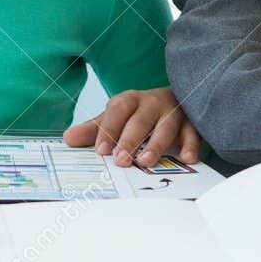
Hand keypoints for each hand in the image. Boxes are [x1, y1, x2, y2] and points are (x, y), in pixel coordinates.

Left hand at [63, 86, 200, 166]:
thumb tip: (67, 139)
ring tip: (146, 163)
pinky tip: (188, 159)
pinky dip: (191, 145)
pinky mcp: (192, 122)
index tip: (100, 151)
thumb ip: (94, 129)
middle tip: (121, 161)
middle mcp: (152, 102)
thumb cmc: (139, 114)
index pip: (117, 110)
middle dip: (130, 140)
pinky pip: (193, 132)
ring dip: (157, 144)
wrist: (175, 99)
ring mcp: (173, 111)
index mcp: (130, 100)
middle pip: (140, 120)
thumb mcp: (116, 119)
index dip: (108, 129)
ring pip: (166, 126)